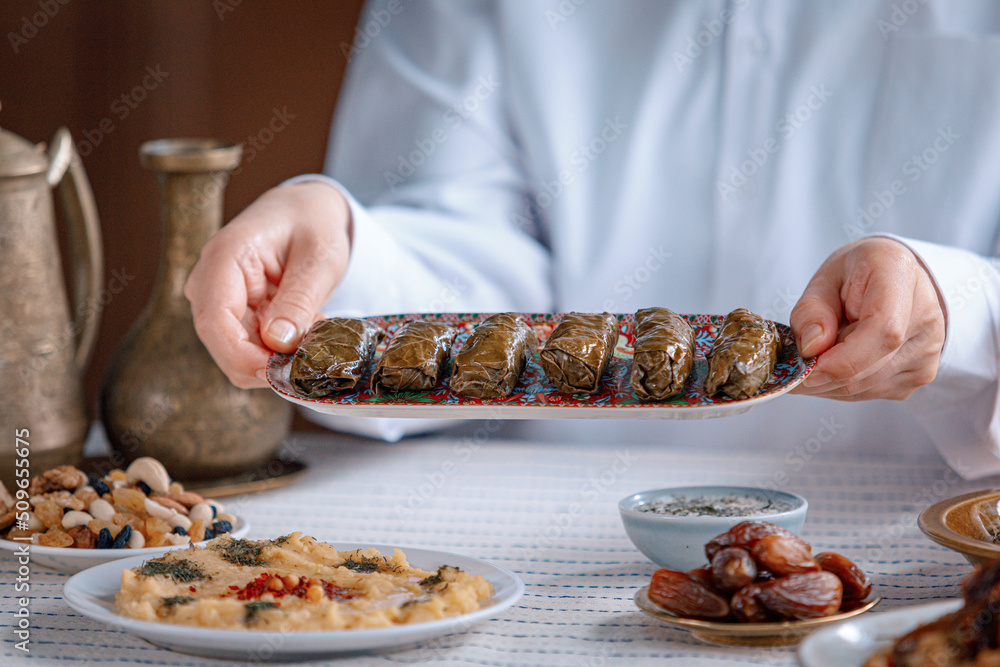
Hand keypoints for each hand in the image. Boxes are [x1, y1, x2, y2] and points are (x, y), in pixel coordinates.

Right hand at [184, 182, 350, 387]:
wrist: (304, 211)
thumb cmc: (312, 224)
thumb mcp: (320, 256)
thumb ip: (300, 298)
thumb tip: (278, 343)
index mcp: (224, 257)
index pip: (216, 323)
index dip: (246, 358)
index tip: (285, 372)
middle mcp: (209, 283)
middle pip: (224, 347)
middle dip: (269, 363)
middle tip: (314, 352)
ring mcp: (216, 302)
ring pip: (237, 355)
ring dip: (278, 358)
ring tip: (313, 331)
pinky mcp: (231, 317)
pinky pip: (250, 350)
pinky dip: (279, 352)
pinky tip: (304, 331)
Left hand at [789, 237, 945, 400]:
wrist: (892, 279)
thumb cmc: (855, 276)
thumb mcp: (823, 280)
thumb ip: (811, 311)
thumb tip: (812, 348)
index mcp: (899, 274)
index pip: (884, 330)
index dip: (845, 359)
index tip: (810, 368)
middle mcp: (926, 314)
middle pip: (873, 365)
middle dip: (824, 376)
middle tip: (792, 371)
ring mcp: (929, 349)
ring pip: (868, 386)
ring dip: (828, 385)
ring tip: (811, 363)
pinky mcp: (922, 374)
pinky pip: (872, 392)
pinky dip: (842, 387)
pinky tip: (834, 366)